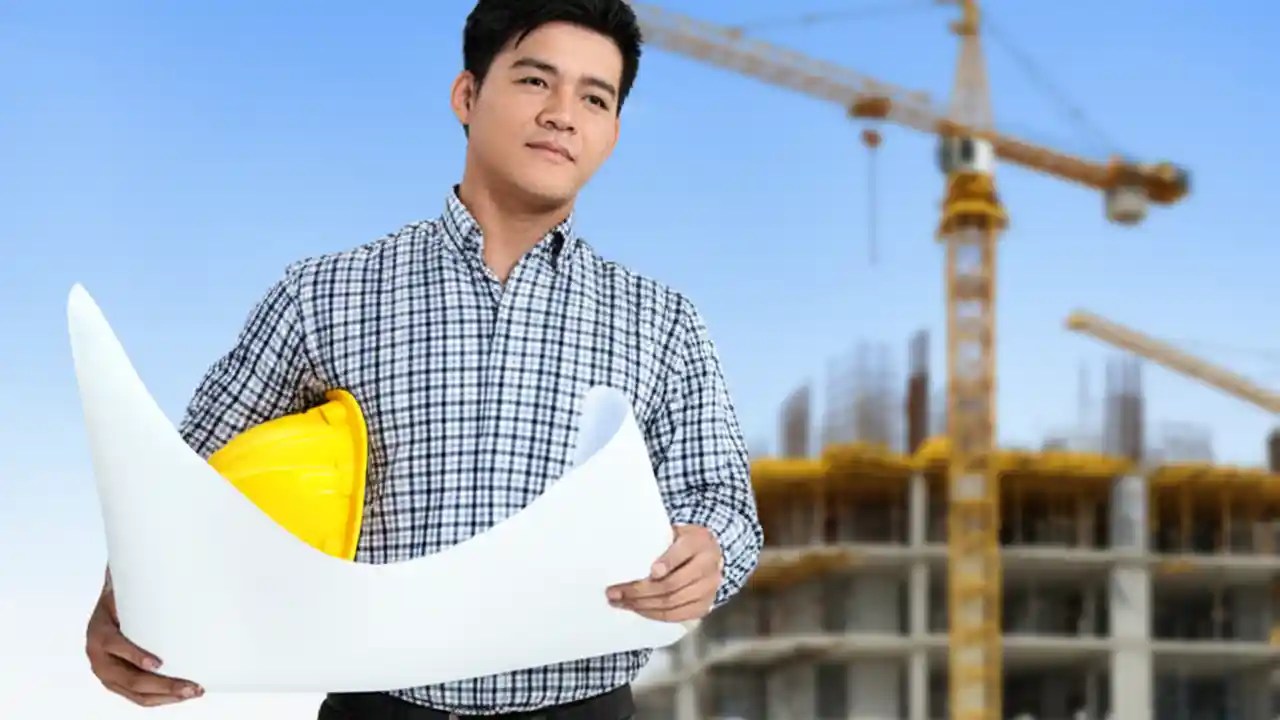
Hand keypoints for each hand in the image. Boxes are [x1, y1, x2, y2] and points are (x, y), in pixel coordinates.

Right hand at [85, 570, 202, 705]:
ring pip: (135, 692)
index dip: (135, 655)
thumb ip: (140, 573)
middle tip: (192, 686)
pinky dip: (159, 698)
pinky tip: (181, 695)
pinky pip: (136, 695)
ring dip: (166, 695)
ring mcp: (105, 671)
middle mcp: (98, 655)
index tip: (158, 662)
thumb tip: (165, 545)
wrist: (109, 603)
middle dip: (162, 684)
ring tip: (194, 691)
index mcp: (99, 630)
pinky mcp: (116, 680)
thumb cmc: (125, 591)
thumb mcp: (126, 583)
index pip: (115, 645)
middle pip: (129, 678)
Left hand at [606, 524, 722, 622]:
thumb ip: (656, 540)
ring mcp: (709, 588)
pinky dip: (655, 614)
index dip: (667, 563)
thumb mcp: (673, 532)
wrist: (707, 554)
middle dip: (640, 591)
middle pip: (672, 583)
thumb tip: (625, 555)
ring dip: (643, 605)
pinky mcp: (704, 605)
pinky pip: (677, 616)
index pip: (682, 552)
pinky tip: (638, 609)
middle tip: (615, 592)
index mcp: (699, 541)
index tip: (650, 571)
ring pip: (672, 602)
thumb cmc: (682, 541)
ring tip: (621, 602)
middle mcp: (709, 565)